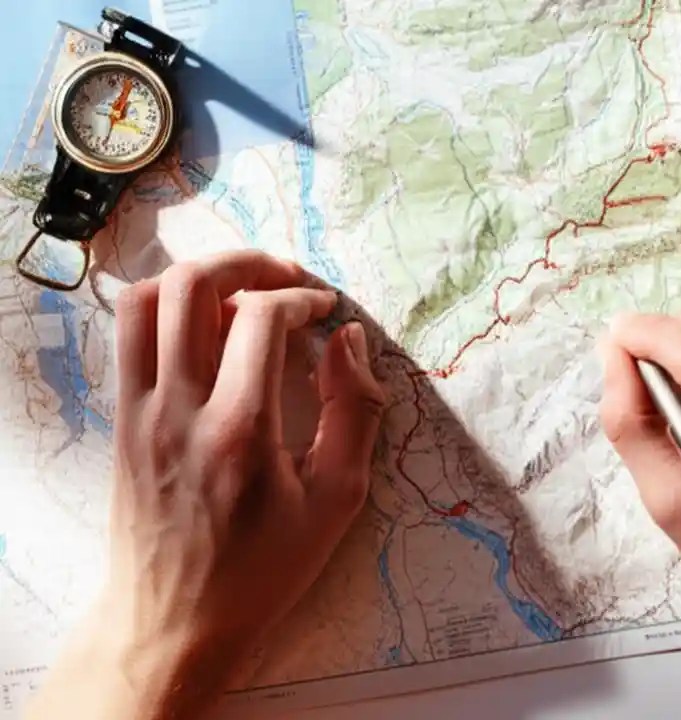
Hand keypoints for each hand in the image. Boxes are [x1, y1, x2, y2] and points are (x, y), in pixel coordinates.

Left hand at [26, 251, 386, 719]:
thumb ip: (355, 411)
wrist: (174, 622)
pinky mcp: (119, 419)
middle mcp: (178, 409)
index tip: (327, 313)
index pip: (261, 317)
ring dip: (199, 279)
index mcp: (240, 431)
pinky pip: (130, 335)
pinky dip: (168, 311)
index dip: (303, 297)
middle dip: (246, 262)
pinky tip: (209, 335)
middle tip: (286, 278)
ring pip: (145, 299)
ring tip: (243, 296)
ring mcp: (138, 411)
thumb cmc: (264, 568)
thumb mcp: (338, 500)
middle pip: (190, 285)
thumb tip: (348, 340)